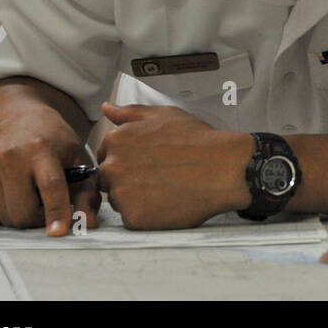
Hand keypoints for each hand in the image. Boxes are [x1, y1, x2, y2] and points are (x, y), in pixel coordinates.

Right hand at [0, 110, 98, 235]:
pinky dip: (3, 212)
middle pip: (23, 211)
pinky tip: (12, 192)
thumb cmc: (56, 145)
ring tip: (29, 193)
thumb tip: (88, 224)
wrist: (21, 121)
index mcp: (42, 149)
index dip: (56, 211)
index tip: (58, 232)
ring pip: (4, 218)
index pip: (50, 185)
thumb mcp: (79, 161)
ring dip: (20, 215)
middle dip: (38, 218)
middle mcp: (10, 156)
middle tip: (46, 204)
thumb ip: (86, 194)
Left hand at [96, 103, 251, 228]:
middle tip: (157, 176)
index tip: (148, 161)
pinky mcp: (133, 218)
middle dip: (128, 178)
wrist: (223, 169)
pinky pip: (132, 217)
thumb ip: (130, 113)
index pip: (105, 156)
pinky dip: (146, 213)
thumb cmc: (197, 139)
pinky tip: (166, 202)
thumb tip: (106, 108)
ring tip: (164, 188)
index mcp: (115, 140)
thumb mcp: (165, 116)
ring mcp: (121, 194)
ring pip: (118, 200)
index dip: (127, 159)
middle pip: (108, 179)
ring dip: (135, 197)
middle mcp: (112, 167)